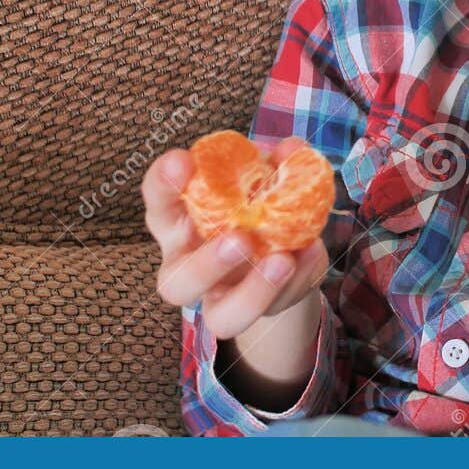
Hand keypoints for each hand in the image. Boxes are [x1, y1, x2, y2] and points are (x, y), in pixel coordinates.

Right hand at [143, 136, 330, 339]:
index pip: (158, 201)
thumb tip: (292, 149)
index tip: (184, 162)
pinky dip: (300, 278)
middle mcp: (192, 266)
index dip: (163, 183)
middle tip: (240, 238)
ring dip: (254, 292)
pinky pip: (278, 305)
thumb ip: (274, 163)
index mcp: (180, 221)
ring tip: (283, 260)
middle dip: (206, 265)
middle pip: (175, 283)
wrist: (281, 252)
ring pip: (222, 318)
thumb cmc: (255, 204)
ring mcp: (225, 296)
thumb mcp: (261, 178)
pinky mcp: (264, 309)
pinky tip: (311, 251)